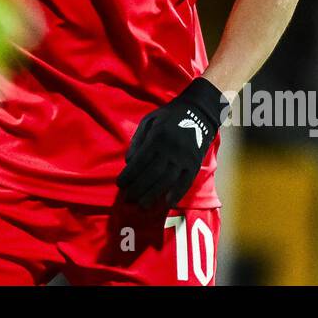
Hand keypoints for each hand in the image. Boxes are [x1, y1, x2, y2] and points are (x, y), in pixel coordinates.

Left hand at [117, 76, 225, 208]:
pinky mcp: (195, 164)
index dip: (129, 175)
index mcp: (157, 137)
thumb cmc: (169, 117)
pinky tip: (168, 203)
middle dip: (138, 188)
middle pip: (152, 173)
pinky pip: (186, 182)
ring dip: (154, 194)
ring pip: (167, 180)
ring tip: (142, 204)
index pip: (140, 161)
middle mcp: (171, 149)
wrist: (198, 113)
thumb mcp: (149, 121)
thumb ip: (138, 140)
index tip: (120, 184)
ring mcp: (184, 157)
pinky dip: (177, 193)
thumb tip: (129, 162)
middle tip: (128, 198)